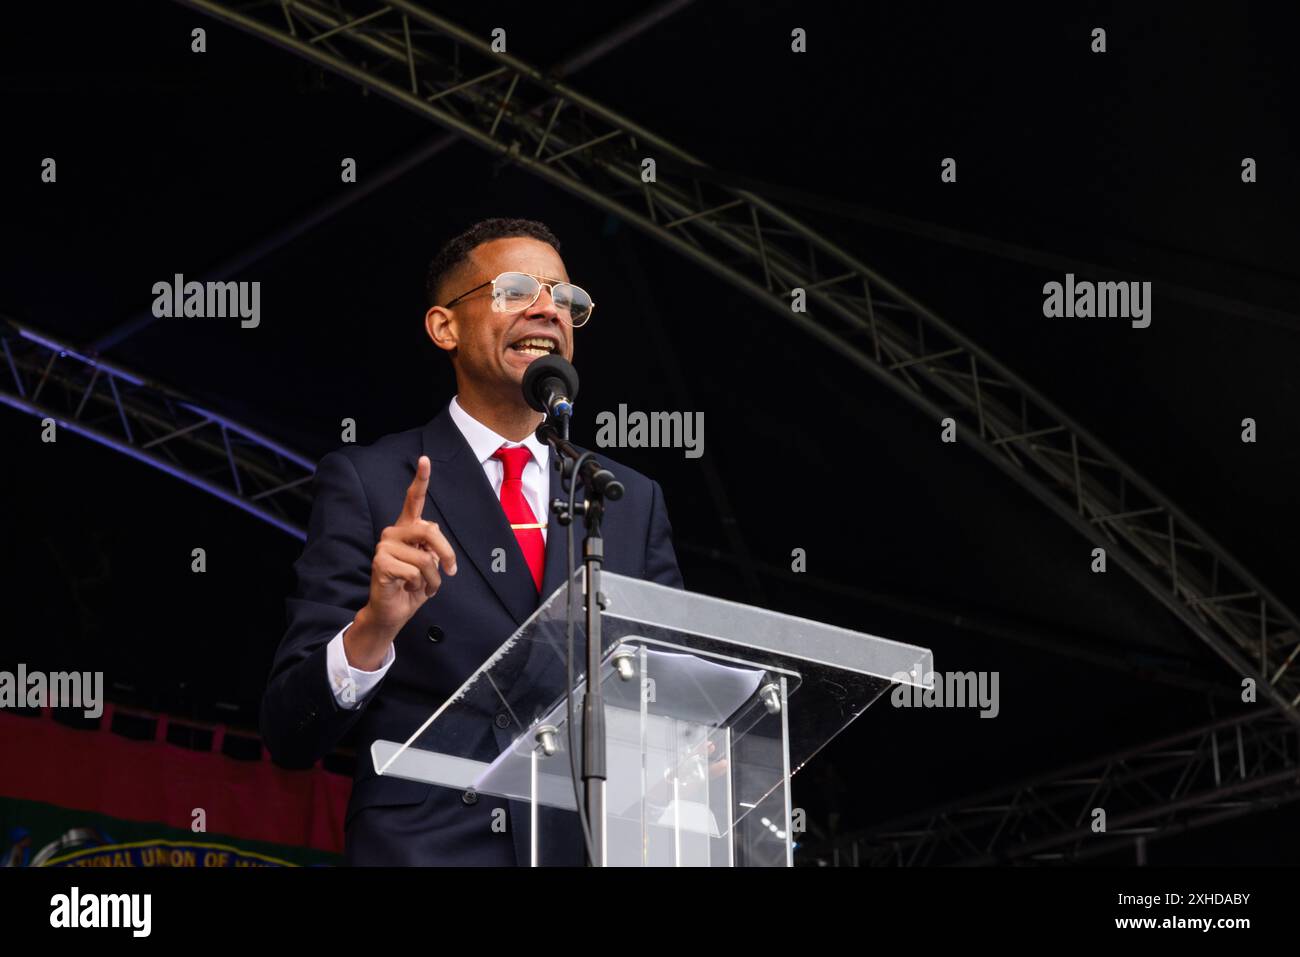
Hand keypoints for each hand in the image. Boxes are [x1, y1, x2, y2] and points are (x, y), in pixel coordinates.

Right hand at [346, 456, 456, 668]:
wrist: (393, 612)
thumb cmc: (413, 587)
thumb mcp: (431, 565)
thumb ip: (434, 549)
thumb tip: (434, 543)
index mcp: (407, 529)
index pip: (414, 500)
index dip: (420, 480)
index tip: (425, 459)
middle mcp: (393, 532)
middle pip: (431, 531)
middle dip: (446, 553)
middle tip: (451, 571)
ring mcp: (385, 545)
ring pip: (425, 557)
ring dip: (432, 578)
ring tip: (422, 585)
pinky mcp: (381, 561)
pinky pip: (415, 571)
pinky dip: (420, 585)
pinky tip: (407, 588)